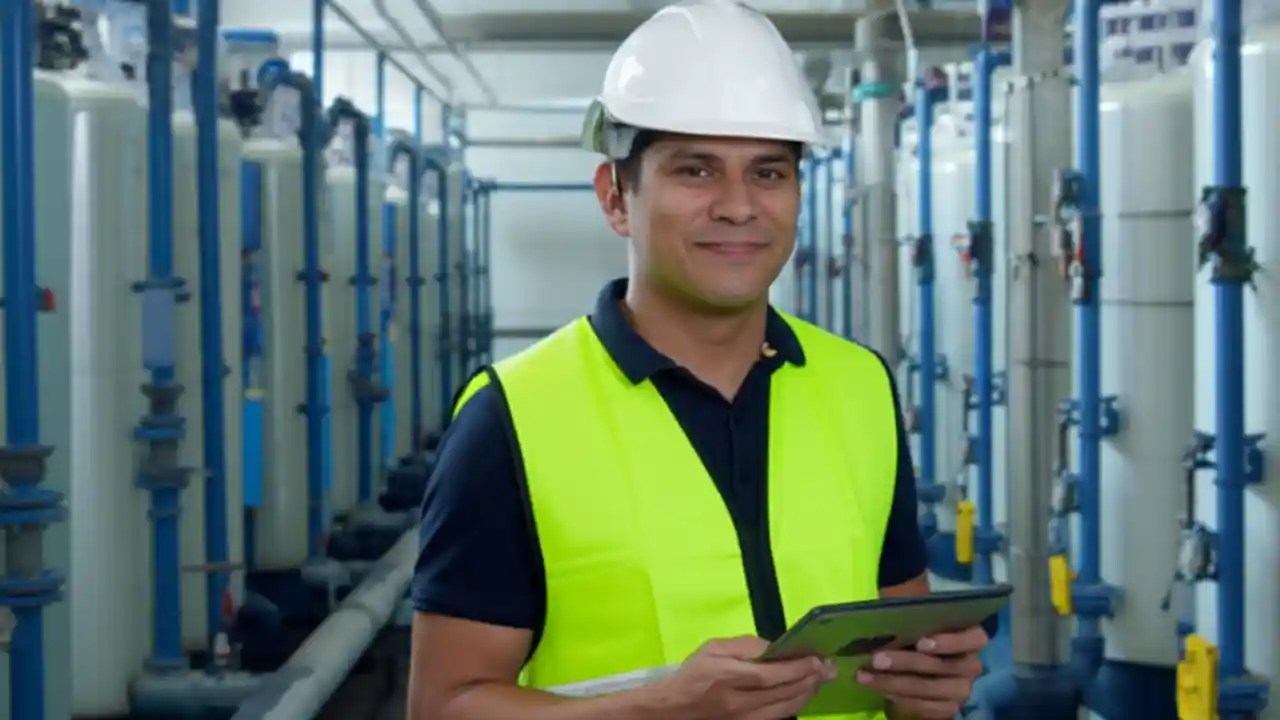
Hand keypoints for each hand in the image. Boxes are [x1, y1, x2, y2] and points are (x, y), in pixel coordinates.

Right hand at [647, 636, 836, 719]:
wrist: (673, 709)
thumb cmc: (693, 674)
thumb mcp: (713, 647)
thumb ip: (745, 645)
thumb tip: (773, 646)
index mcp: (731, 677)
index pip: (774, 674)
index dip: (799, 667)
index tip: (818, 658)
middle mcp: (742, 702)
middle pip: (786, 693)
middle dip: (811, 679)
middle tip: (829, 668)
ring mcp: (747, 719)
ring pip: (787, 708)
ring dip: (808, 693)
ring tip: (820, 680)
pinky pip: (779, 718)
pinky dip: (795, 705)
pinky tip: (803, 695)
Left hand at [854, 626, 987, 718]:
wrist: (910, 648)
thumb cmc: (915, 623)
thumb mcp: (913, 612)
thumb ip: (909, 614)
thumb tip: (887, 615)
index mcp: (972, 636)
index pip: (975, 639)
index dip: (950, 641)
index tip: (921, 642)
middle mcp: (971, 664)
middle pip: (946, 666)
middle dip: (908, 663)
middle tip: (877, 658)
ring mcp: (962, 688)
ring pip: (935, 689)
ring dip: (898, 683)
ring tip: (868, 676)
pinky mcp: (949, 706)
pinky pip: (931, 709)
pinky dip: (906, 701)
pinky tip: (884, 692)